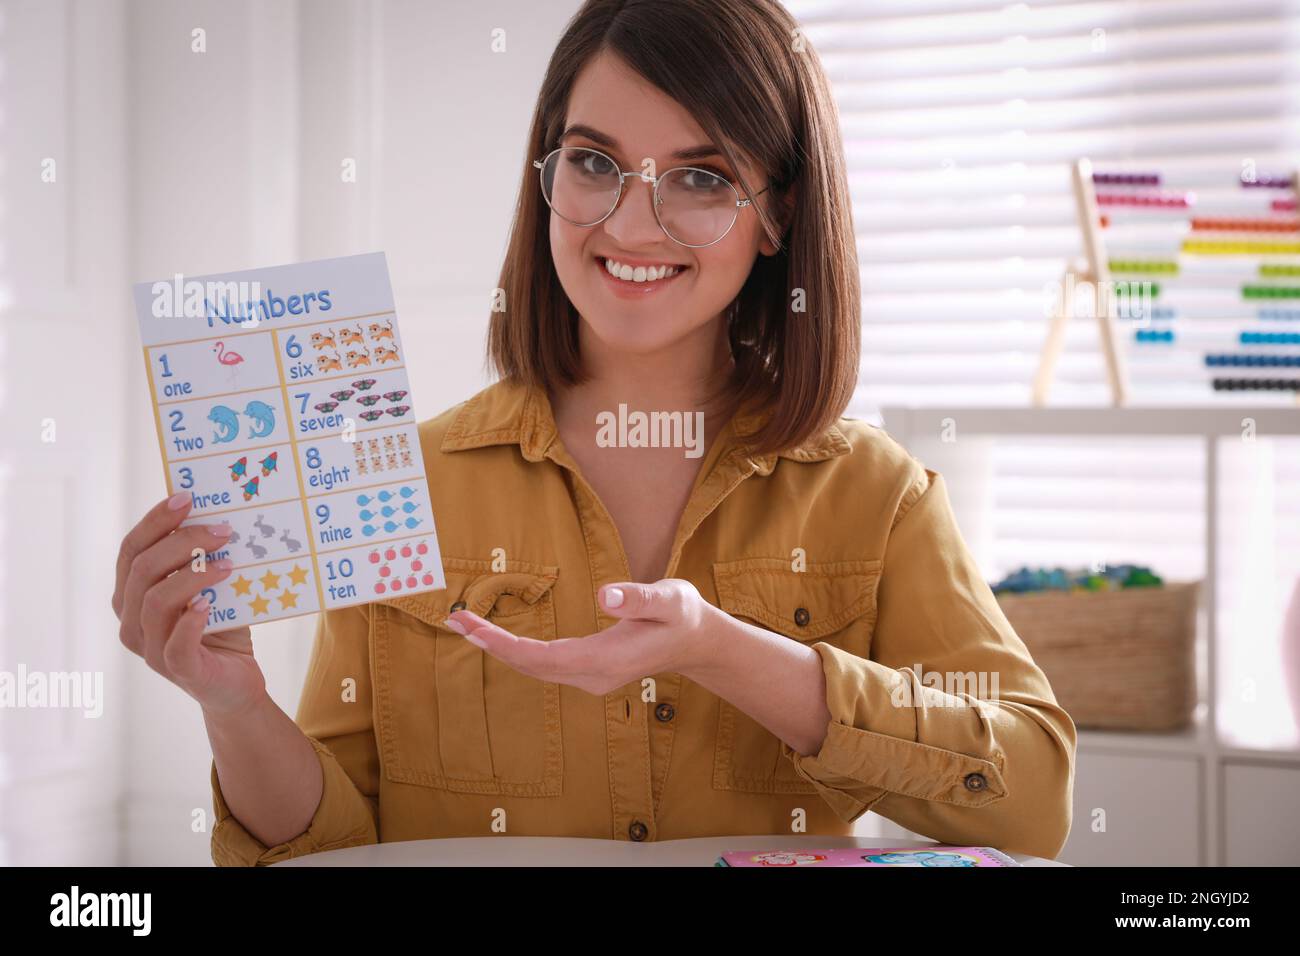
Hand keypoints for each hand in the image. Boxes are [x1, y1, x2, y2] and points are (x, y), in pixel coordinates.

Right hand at [112, 492, 267, 715]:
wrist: (237, 682)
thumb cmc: (222, 628)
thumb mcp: (213, 587)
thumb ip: (206, 559)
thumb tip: (223, 514)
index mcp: (132, 594)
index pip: (132, 549)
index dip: (155, 520)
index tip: (187, 497)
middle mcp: (131, 620)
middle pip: (143, 569)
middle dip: (182, 541)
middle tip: (223, 530)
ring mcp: (150, 648)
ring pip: (155, 602)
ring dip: (193, 576)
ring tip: (229, 564)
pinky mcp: (178, 670)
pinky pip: (175, 644)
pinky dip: (191, 621)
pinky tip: (209, 604)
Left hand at [445, 579, 720, 694]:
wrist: (697, 641)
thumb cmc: (683, 615)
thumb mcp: (669, 599)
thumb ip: (639, 598)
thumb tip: (604, 595)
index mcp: (606, 661)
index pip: (544, 658)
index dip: (506, 646)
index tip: (475, 630)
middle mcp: (592, 676)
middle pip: (532, 666)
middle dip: (492, 644)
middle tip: (454, 619)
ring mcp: (589, 677)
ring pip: (535, 668)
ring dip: (499, 648)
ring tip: (465, 624)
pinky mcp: (588, 670)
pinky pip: (543, 664)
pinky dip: (516, 650)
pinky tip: (497, 637)